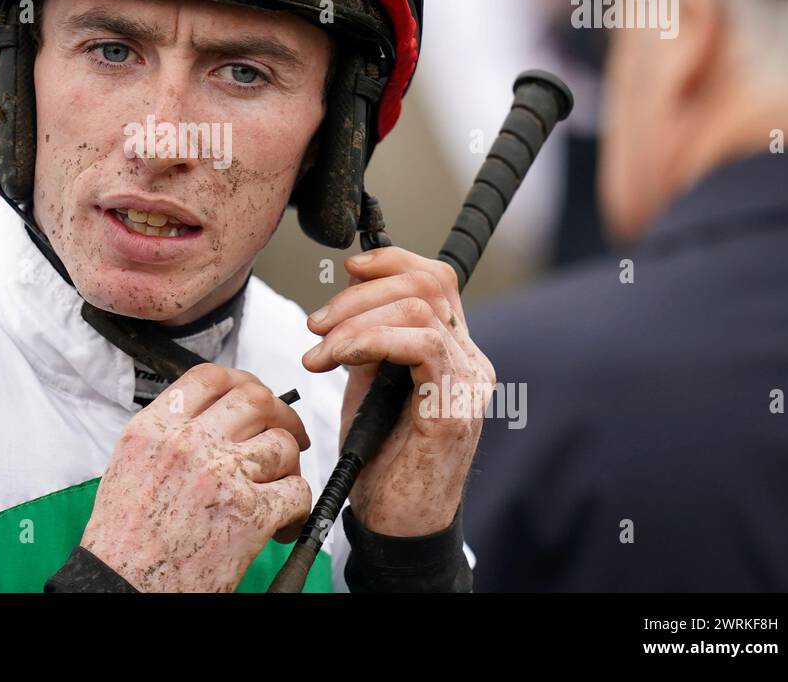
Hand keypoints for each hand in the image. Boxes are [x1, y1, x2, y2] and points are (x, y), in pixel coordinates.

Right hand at [80, 363, 312, 591]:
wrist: (120, 586)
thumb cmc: (122, 541)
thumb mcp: (129, 466)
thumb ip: (167, 435)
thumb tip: (210, 418)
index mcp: (156, 429)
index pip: (210, 377)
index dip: (242, 381)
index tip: (253, 395)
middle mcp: (189, 445)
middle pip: (255, 399)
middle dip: (280, 413)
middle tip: (286, 431)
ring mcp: (222, 476)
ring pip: (282, 443)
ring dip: (289, 463)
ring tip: (278, 485)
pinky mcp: (250, 515)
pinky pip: (297, 490)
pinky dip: (298, 505)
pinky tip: (282, 522)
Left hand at [302, 247, 494, 536]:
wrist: (396, 524)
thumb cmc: (381, 461)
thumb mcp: (369, 386)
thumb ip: (369, 342)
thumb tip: (350, 298)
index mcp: (452, 351)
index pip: (436, 279)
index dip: (391, 261)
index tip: (348, 270)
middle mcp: (469, 361)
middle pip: (428, 284)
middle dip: (361, 293)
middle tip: (318, 322)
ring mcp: (467, 384)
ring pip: (421, 308)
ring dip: (356, 319)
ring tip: (320, 349)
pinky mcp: (453, 409)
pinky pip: (421, 345)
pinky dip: (372, 340)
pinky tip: (339, 357)